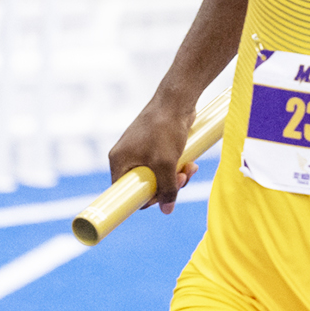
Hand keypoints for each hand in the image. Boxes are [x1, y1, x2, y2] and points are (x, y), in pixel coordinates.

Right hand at [106, 98, 200, 214]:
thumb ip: (166, 189)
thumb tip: (167, 210)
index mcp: (120, 160)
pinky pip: (164, 164)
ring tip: (190, 169)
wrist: (176, 100)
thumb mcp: (166, 164)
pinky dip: (176, 166)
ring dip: (175, 177)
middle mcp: (126, 156)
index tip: (161, 200)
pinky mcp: (154, 145)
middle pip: (144, 184)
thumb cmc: (165, 129)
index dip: (143, 199)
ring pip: (158, 175)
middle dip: (166, 186)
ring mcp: (140, 150)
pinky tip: (190, 163)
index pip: (124, 191)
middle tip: (181, 179)